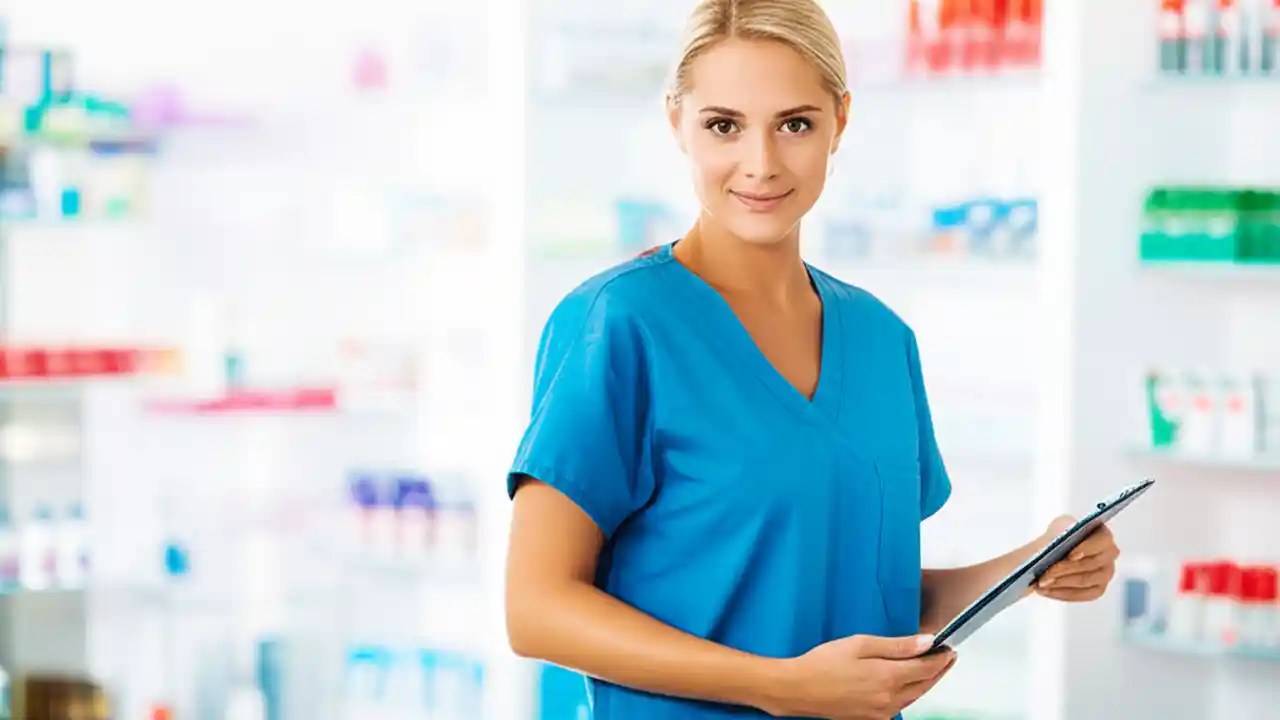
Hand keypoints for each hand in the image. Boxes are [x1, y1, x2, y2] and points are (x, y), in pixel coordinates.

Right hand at [764, 634, 956, 719]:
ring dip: (926, 683)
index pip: (926, 668)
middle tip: (948, 657)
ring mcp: (880, 712)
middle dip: (939, 671)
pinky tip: (907, 684)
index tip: (949, 648)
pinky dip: (910, 694)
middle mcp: (889, 699)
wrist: (798, 689)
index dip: (941, 658)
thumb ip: (896, 645)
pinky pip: (899, 706)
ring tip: (933, 669)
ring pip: (914, 698)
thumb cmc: (823, 663)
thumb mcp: (860, 644)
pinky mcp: (871, 719)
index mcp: (888, 678)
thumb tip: (926, 642)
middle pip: (925, 686)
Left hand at [1034, 515, 1119, 601]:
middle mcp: (1110, 554)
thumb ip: (1061, 532)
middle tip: (1044, 574)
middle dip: (1065, 569)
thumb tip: (1055, 544)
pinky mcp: (1098, 589)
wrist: (1055, 549)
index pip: (1101, 541)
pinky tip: (1044, 591)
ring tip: (1041, 583)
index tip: (1069, 555)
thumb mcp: (1058, 527)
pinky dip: (1061, 593)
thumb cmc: (1059, 535)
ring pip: (1084, 581)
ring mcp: (1106, 573)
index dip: (1086, 548)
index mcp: (1103, 534)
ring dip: (1060, 583)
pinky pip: (1082, 595)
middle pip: (1090, 564)